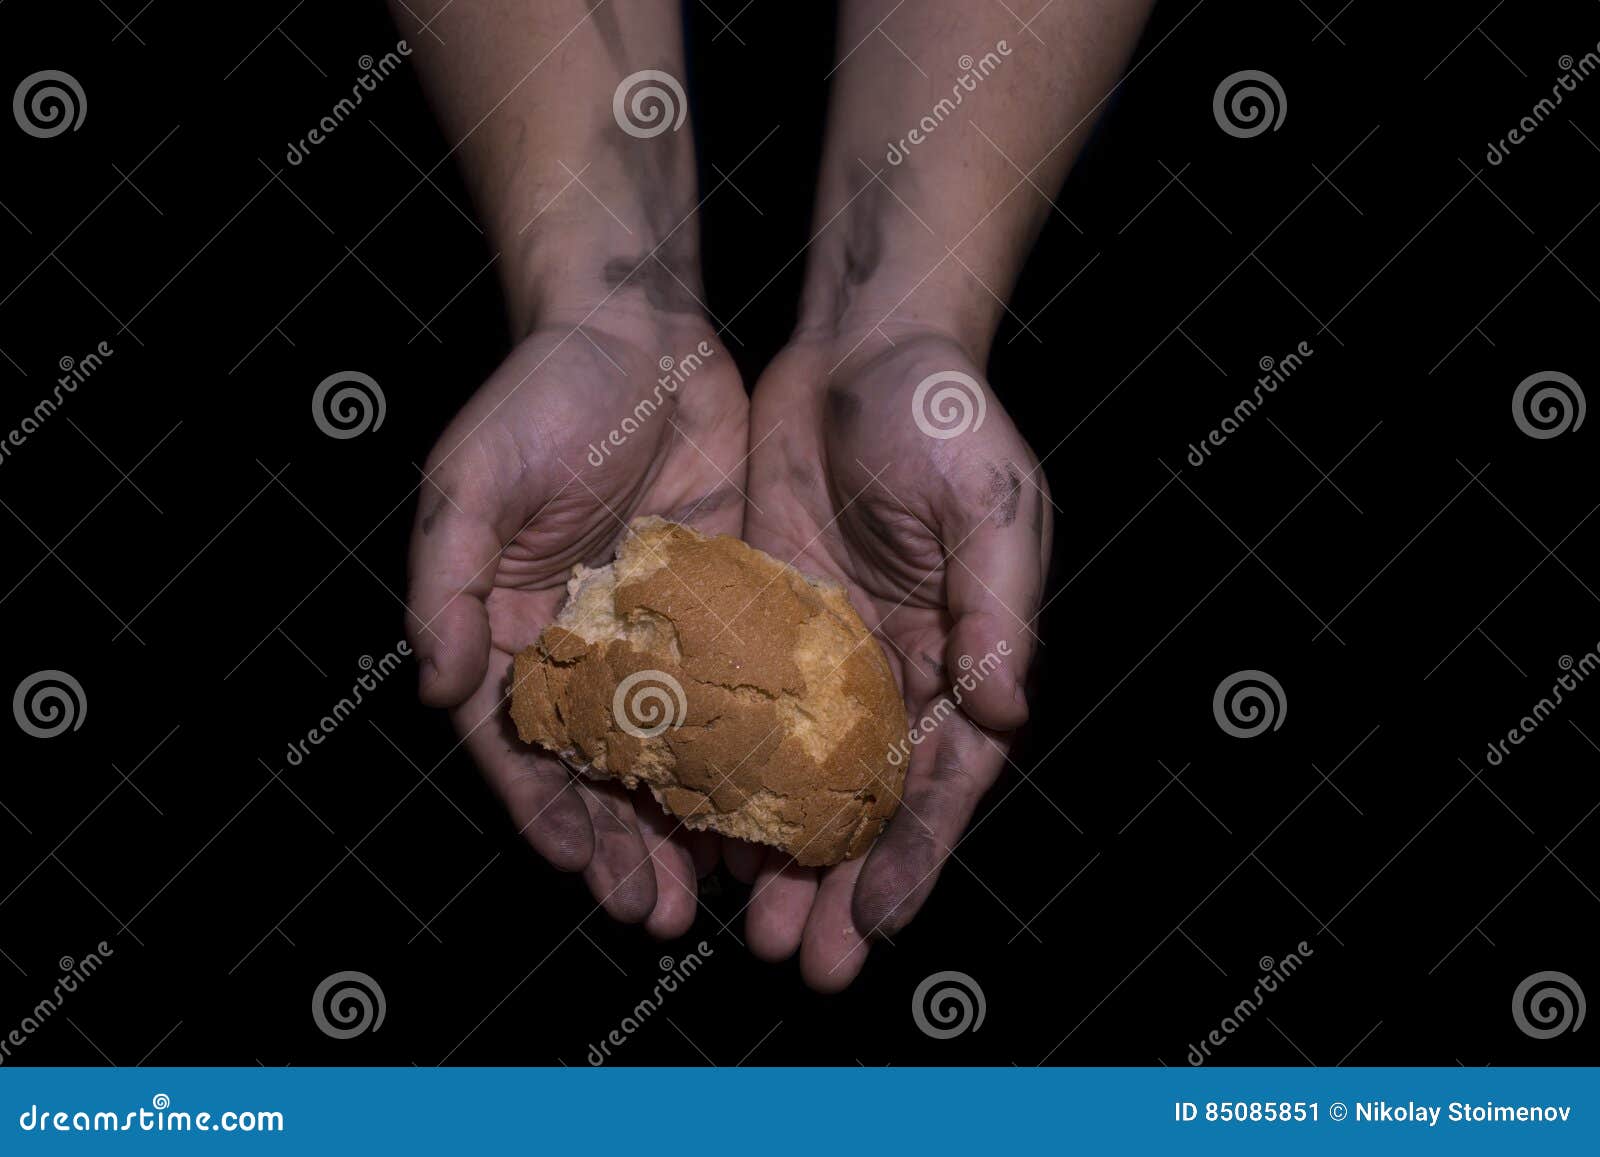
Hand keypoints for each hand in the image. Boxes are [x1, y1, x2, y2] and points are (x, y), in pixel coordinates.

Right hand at [406, 298, 746, 936]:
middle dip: (628, 846)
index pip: (523, 746)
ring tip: (728, 887)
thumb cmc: (538, 397)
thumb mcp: (471, 483)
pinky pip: (741, 693)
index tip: (581, 868)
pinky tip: (780, 800)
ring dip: (696, 821)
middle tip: (663, 913)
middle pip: (604, 771)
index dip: (547, 811)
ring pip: (678, 750)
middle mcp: (588, 647)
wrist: (639, 332)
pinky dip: (754, 751)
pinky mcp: (727, 606)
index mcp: (515, 630)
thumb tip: (437, 690)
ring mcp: (661, 633)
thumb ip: (447, 586)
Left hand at [736, 325, 1051, 989]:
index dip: (913, 854)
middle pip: (862, 800)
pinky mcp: (756, 619)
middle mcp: (888, 671)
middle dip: (835, 882)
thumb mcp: (989, 507)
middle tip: (800, 960)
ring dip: (772, 849)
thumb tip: (1005, 710)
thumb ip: (998, 611)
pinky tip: (685, 824)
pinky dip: (715, 769)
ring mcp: (817, 652)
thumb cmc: (946, 418)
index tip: (878, 923)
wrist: (860, 348)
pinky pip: (733, 709)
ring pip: (792, 772)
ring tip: (742, 923)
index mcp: (957, 657)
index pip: (939, 779)